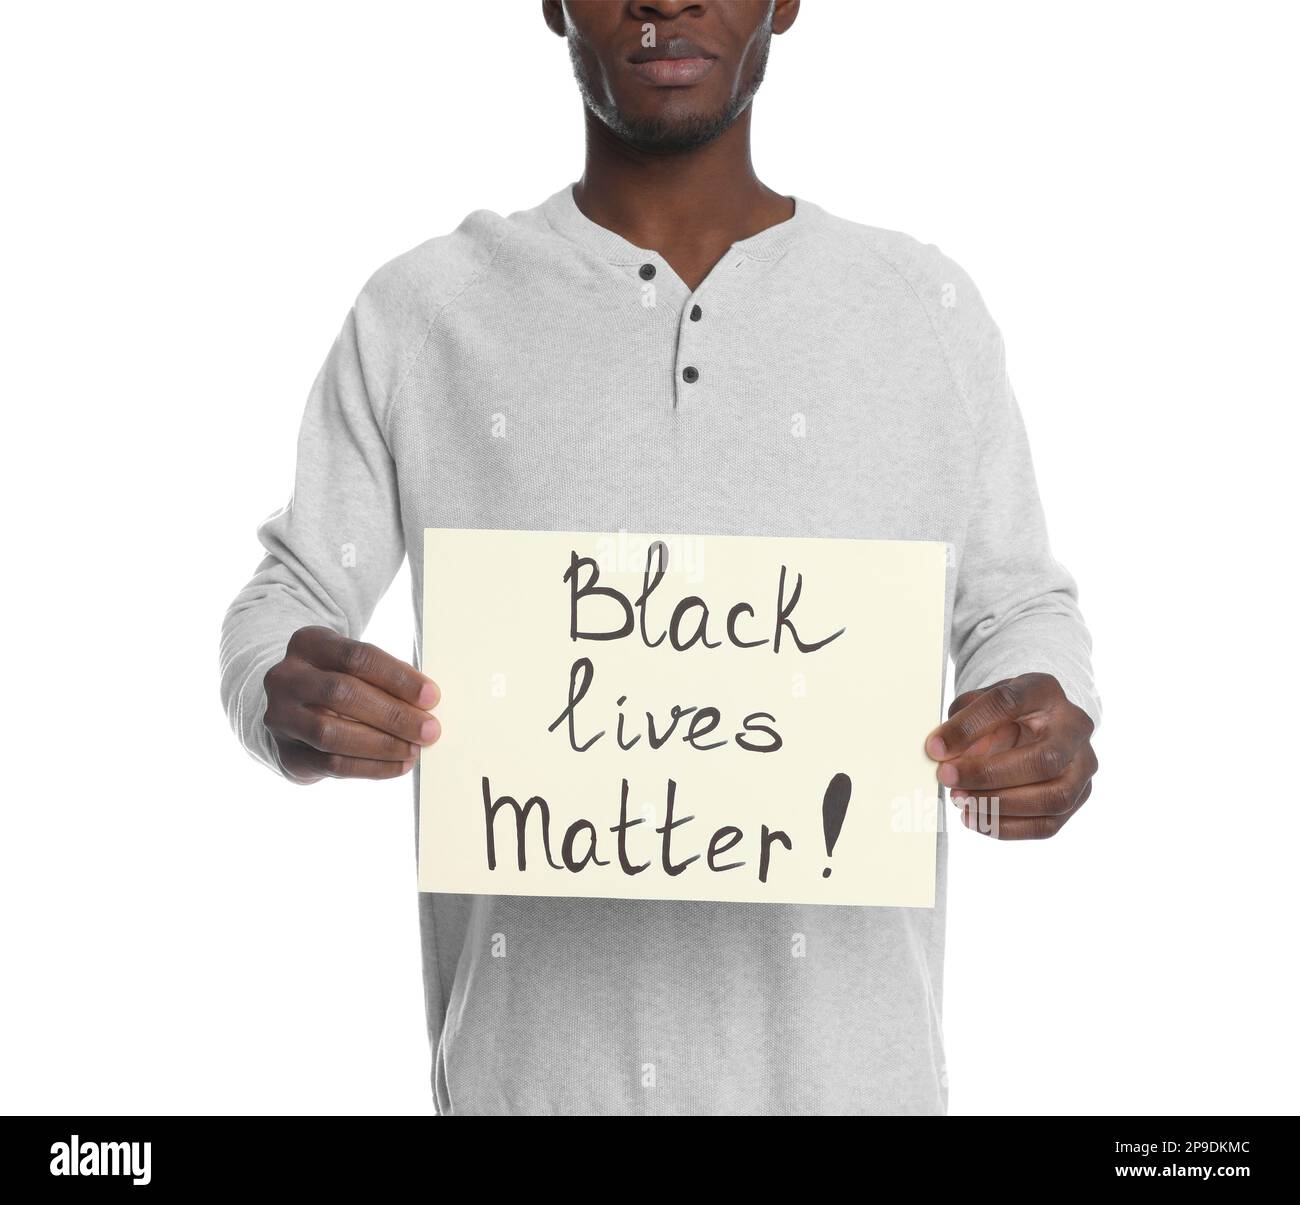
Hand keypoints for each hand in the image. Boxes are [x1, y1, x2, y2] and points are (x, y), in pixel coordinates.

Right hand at [263, 626, 439, 783]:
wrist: (295, 709)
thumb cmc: (340, 681)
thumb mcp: (355, 666)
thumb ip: (385, 678)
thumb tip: (426, 704)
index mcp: (309, 644)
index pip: (357, 657)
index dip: (397, 677)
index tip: (432, 697)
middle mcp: (286, 678)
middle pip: (342, 694)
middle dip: (393, 714)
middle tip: (430, 730)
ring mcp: (279, 717)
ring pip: (332, 734)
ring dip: (382, 745)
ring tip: (415, 750)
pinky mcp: (285, 753)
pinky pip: (331, 764)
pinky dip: (371, 768)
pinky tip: (399, 765)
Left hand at [925, 672, 1096, 839]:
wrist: (1038, 721)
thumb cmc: (1005, 712)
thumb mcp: (981, 701)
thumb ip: (963, 721)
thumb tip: (942, 752)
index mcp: (1045, 691)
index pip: (1009, 703)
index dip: (969, 727)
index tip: (935, 747)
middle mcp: (1074, 728)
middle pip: (1044, 759)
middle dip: (988, 774)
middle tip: (947, 778)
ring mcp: (1083, 766)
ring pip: (1053, 798)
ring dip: (999, 806)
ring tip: (960, 800)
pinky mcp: (1078, 797)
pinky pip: (1048, 825)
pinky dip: (1006, 828)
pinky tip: (975, 818)